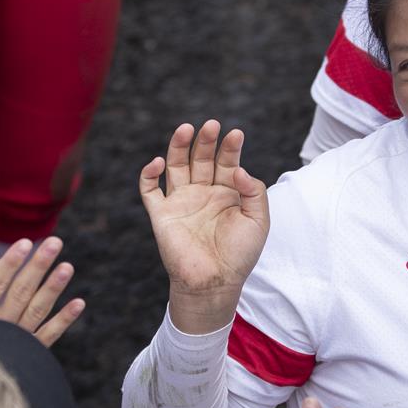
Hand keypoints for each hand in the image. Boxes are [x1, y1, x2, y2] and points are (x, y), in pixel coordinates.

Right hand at [0, 236, 83, 345]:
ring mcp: (17, 340)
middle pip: (21, 292)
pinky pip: (50, 335)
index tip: (25, 243)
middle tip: (55, 243)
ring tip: (67, 267)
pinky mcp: (31, 352)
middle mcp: (0, 326)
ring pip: (38, 310)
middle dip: (38, 266)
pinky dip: (65, 320)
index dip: (10, 263)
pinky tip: (79, 303)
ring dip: (53, 289)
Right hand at [138, 120, 269, 333]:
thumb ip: (254, 192)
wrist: (215, 282)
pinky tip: (159, 162)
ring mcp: (181, 202)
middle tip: (211, 124)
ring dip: (179, 146)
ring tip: (186, 128)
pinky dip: (149, 174)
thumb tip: (239, 169)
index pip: (227, 162)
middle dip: (205, 141)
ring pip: (176, 166)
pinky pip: (149, 190)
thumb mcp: (258, 221)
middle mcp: (203, 193)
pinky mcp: (161, 214)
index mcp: (226, 193)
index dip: (230, 147)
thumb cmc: (239, 255)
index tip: (236, 134)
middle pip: (201, 158)